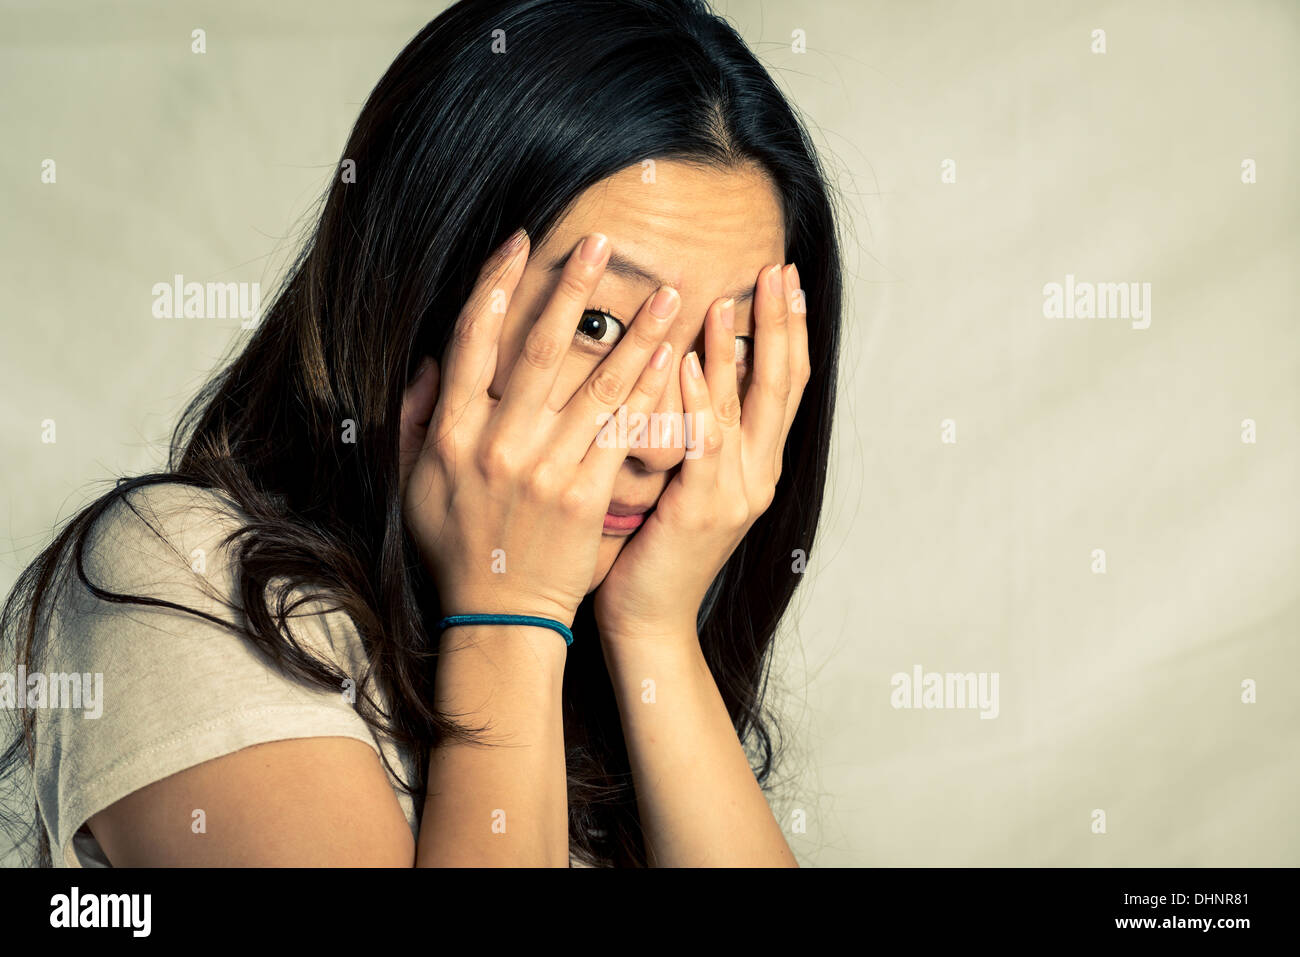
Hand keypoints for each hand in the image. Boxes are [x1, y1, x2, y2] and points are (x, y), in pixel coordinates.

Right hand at [399, 230, 680, 625]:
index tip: (520, 243)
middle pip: (536, 348)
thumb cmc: (457, 545)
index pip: (472, 340)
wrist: (499, 613)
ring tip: (669, 295)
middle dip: (571, 288)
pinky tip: (675, 360)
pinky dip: (650, 393)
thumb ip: (419, 416)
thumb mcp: (416, 481)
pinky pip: (622, 432)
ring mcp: (544, 470)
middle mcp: (497, 444)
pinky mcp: (585, 495)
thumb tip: (434, 358)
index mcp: (452, 433)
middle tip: (601, 241)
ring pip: (594, 385)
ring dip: (635, 334)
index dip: (495, 285)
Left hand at [594, 262, 809, 639]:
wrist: (648, 617)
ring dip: (743, 345)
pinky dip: (705, 397)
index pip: (784, 383)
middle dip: (782, 322)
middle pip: (783, 384)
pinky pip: (707, 442)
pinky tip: (697, 357)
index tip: (782, 277)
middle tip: (778, 268)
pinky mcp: (703, 509)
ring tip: (735, 292)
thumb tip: (686, 365)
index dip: (788, 329)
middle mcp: (759, 473)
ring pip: (750, 406)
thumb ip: (693, 429)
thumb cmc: (653, 545)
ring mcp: (737, 492)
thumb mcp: (683, 479)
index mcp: (757, 464)